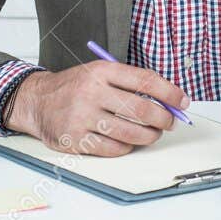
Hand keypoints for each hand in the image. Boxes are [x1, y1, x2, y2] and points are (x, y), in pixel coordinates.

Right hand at [4, 61, 191, 156]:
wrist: (38, 101)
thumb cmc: (76, 87)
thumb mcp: (99, 72)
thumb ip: (131, 83)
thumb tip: (168, 100)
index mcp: (101, 71)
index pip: (145, 80)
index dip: (170, 92)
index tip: (183, 101)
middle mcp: (92, 92)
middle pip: (142, 109)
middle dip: (164, 118)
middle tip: (170, 121)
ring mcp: (83, 117)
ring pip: (131, 133)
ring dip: (149, 136)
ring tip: (152, 133)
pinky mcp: (76, 139)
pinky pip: (114, 148)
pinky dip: (127, 147)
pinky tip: (128, 140)